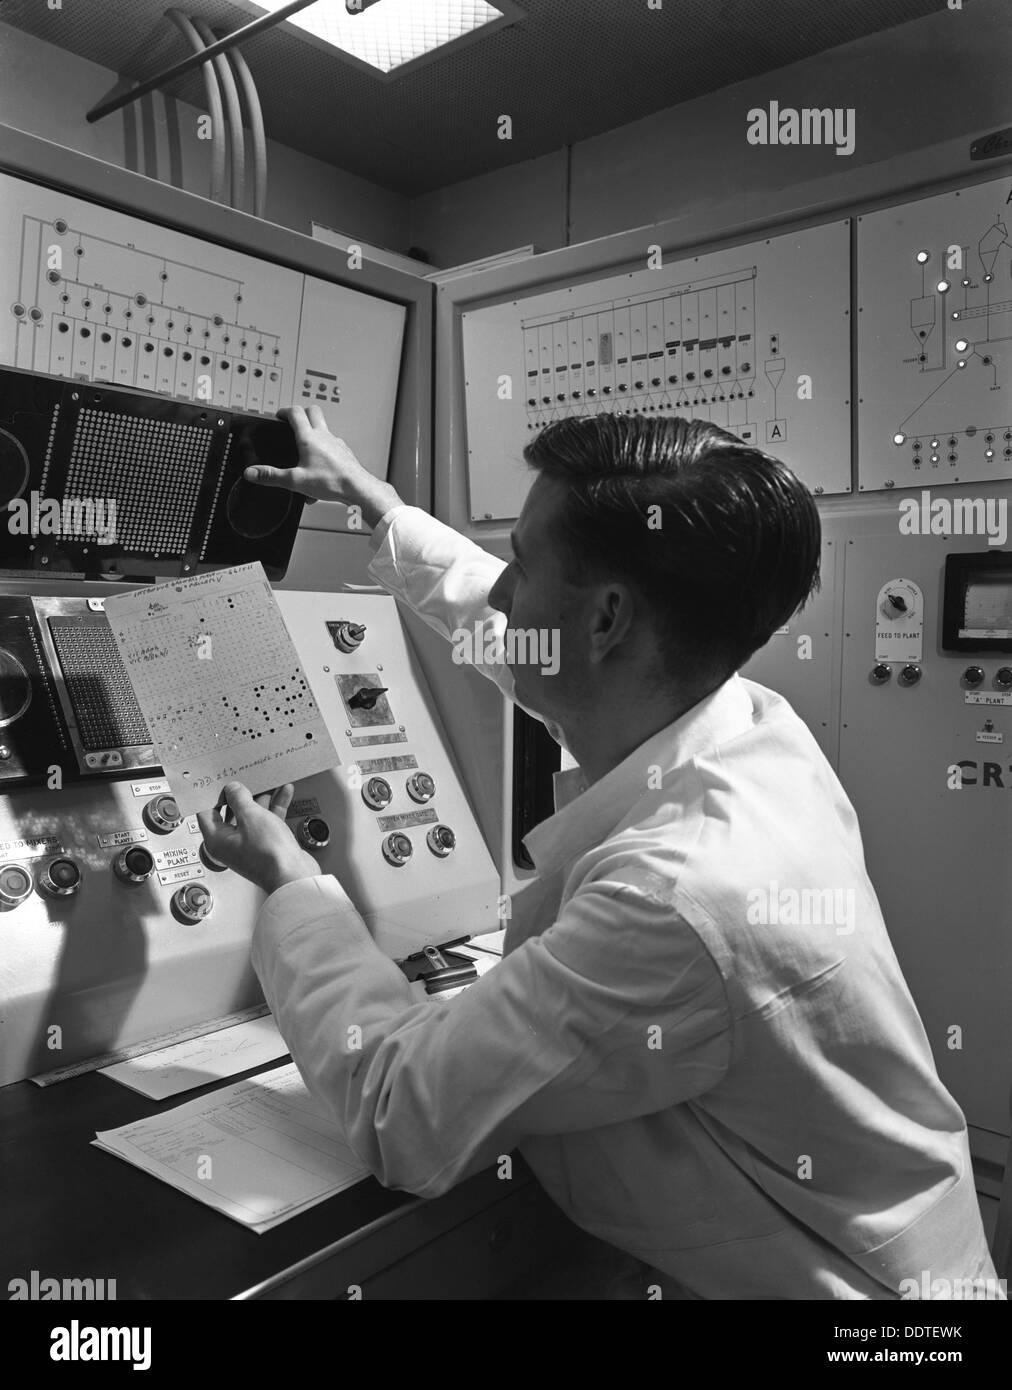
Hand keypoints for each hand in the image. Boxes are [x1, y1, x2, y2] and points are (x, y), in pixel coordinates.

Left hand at [196, 782, 319, 895]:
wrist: (294, 875)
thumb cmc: (269, 856)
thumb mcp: (251, 816)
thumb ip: (239, 798)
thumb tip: (233, 789)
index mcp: (217, 840)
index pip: (206, 812)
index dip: (211, 794)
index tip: (219, 780)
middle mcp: (231, 843)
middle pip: (231, 812)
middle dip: (240, 793)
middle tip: (244, 777)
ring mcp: (250, 844)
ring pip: (252, 815)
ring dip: (261, 798)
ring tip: (267, 781)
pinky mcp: (268, 844)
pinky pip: (268, 820)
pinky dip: (275, 806)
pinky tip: (284, 792)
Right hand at [244, 405, 402, 526]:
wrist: (358, 488)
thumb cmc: (332, 482)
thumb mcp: (295, 481)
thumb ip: (272, 476)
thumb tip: (253, 473)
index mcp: (309, 437)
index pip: (295, 412)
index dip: (284, 411)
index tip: (279, 415)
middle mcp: (324, 435)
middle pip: (313, 411)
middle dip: (301, 413)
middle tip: (293, 421)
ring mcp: (336, 442)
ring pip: (324, 427)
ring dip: (313, 430)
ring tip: (305, 444)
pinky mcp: (344, 452)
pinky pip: (333, 445)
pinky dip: (324, 449)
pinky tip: (320, 465)